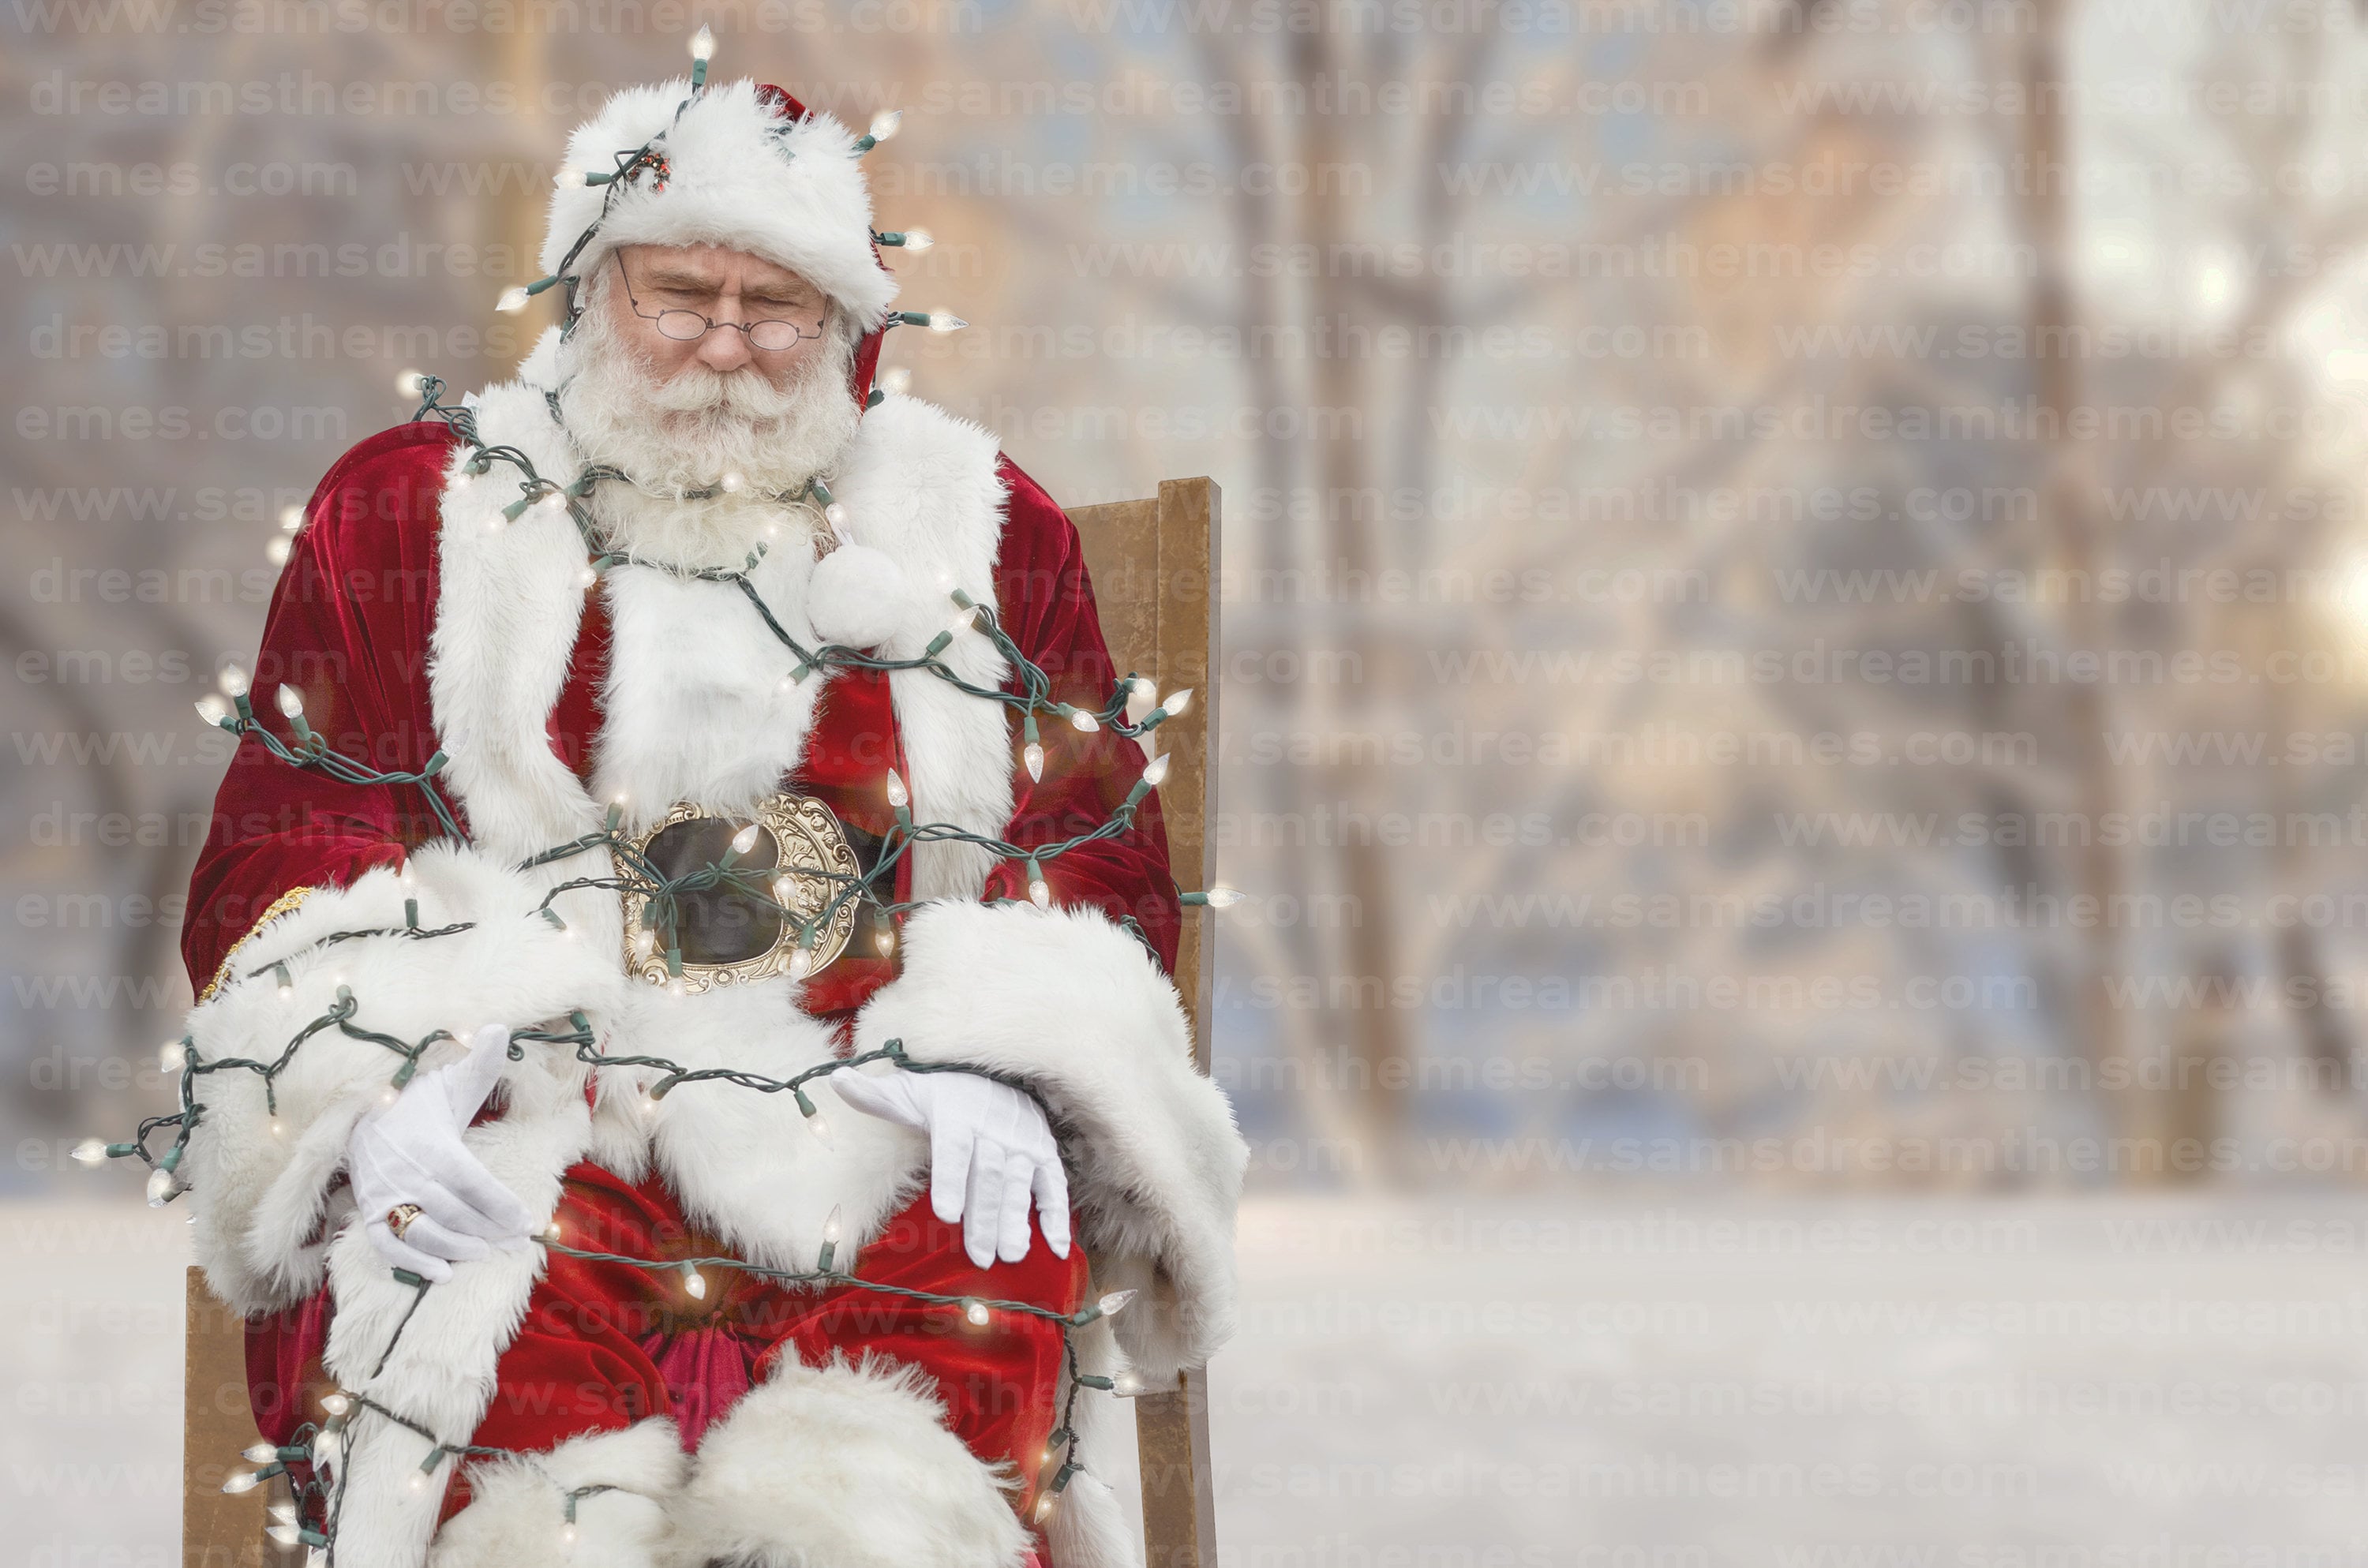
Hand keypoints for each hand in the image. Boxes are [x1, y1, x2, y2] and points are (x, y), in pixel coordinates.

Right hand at [347, 1024, 536, 1281]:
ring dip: (456, 1248)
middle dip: (490, 1230)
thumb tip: (501, 1027)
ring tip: (486, 1254)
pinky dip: (412, 1264)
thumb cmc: (416, 1098)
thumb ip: (480, 1062)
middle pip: (454, 1212)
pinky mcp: (368, 1213)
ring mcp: (385, 1196)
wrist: (358, 1112)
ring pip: (423, 1233)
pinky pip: (388, 1247)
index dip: (500, 1205)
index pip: (472, 1182)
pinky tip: (442, 1275)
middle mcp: (407, 1174)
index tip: (528, 1221)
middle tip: (519, 1242)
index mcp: (432, 1145)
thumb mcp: (449, 1079)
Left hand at [830, 1066, 1069, 1267]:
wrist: (997, 1068)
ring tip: (1013, 1255)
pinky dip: (1058, 1215)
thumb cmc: (944, 1092)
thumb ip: (876, 1095)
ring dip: (1018, 1221)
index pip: (954, 1149)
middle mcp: (994, 1129)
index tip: (946, 1213)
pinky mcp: (1045, 1153)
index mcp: (957, 1115)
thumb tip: (836, 1080)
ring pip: (1021, 1184)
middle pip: (989, 1178)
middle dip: (985, 1218)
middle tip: (981, 1257)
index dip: (951, 1180)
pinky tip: (1057, 1247)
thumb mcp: (909, 1090)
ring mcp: (1024, 1142)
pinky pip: (1055, 1185)